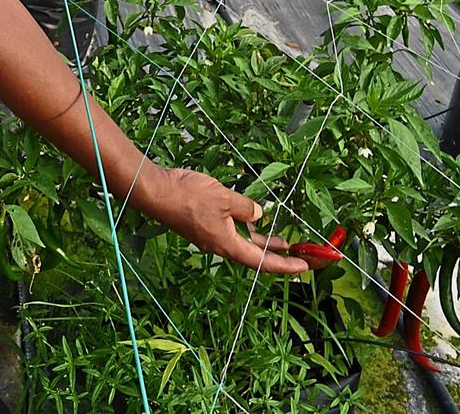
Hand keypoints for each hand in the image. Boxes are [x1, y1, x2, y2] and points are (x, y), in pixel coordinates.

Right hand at [152, 169, 309, 275]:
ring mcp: (210, 235)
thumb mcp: (224, 197)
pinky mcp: (202, 225)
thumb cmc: (188, 196)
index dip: (285, 265)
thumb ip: (245, 207)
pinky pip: (229, 230)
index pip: (262, 261)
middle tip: (298, 253)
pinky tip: (250, 217)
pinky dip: (245, 227)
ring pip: (242, 242)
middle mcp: (220, 244)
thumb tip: (258, 215)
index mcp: (227, 244)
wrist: (156, 192)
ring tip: (281, 238)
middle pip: (254, 254)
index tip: (303, 267)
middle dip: (277, 253)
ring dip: (262, 241)